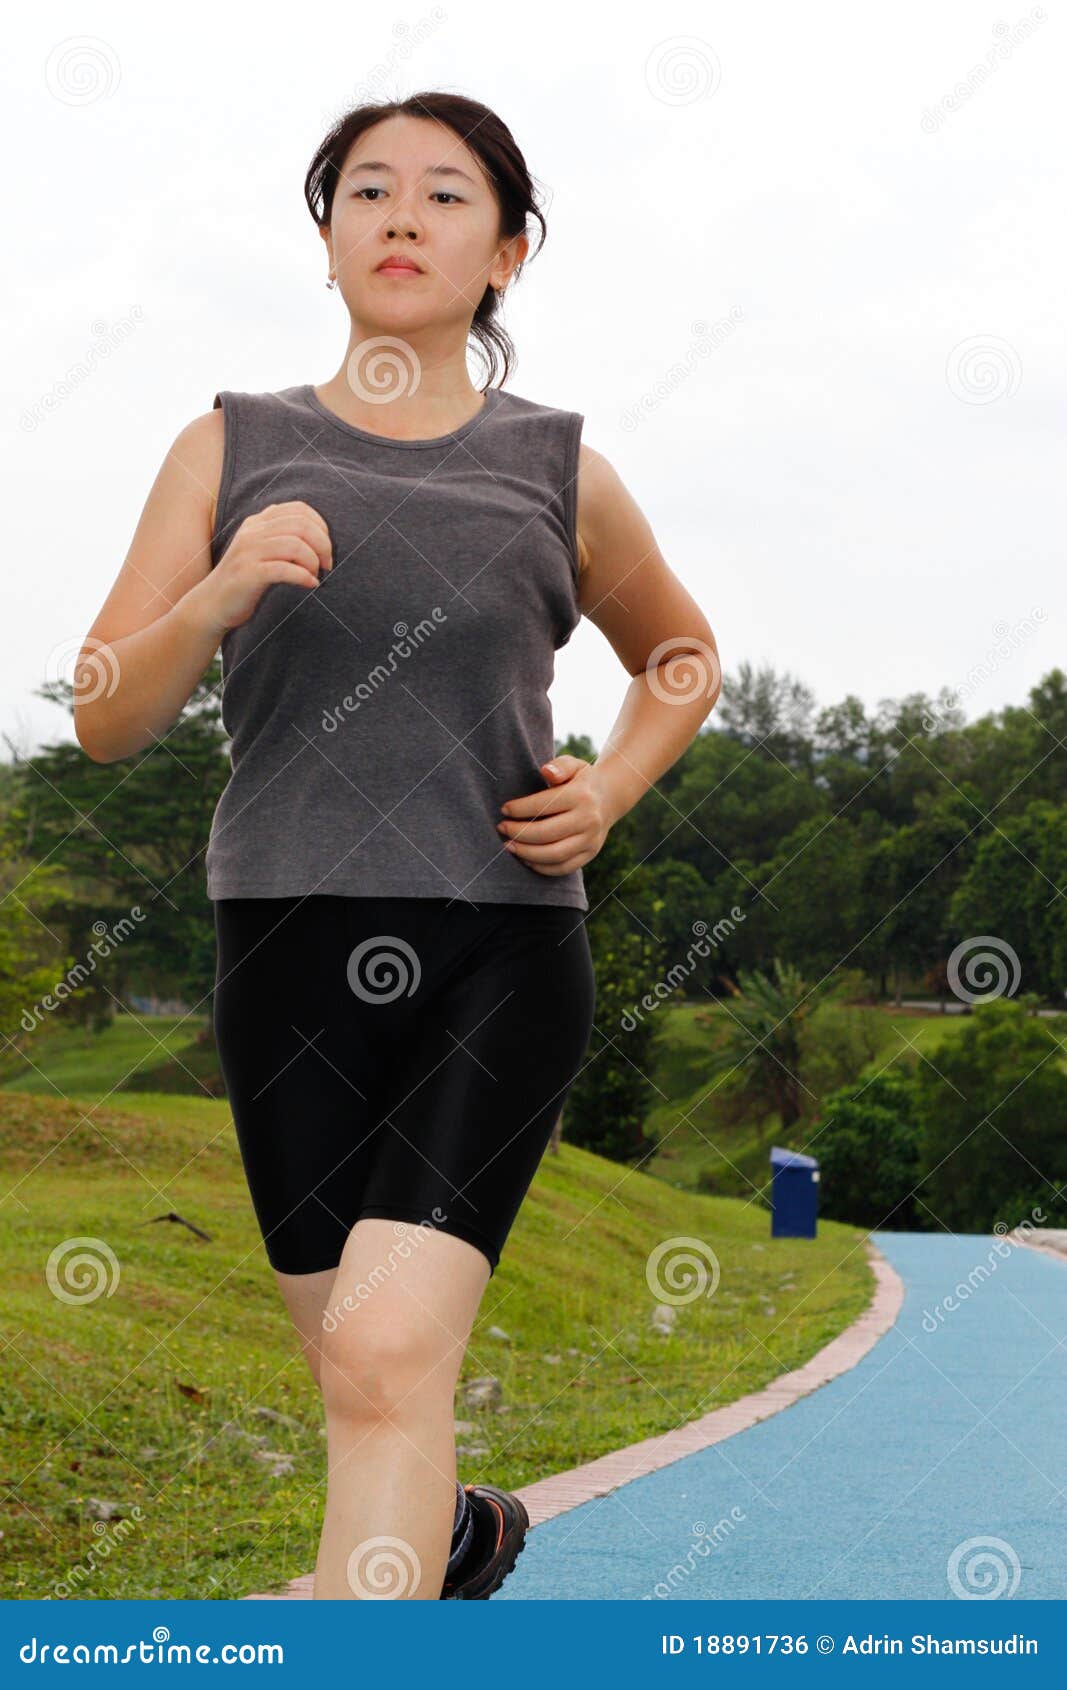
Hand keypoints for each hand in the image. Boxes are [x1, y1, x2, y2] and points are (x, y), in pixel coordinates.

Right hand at [188, 501, 332, 637]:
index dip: (321, 526)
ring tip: (316, 575)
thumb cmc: (245, 580)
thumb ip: (282, 538)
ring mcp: (248, 552)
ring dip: (313, 562)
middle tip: (327, 565)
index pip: (298, 509)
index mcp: (257, 522)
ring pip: (295, 545)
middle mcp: (252, 532)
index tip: (325, 548)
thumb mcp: (262, 551)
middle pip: (301, 525)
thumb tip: (321, 538)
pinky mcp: (248, 574)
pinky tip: (310, 585)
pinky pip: (284, 569)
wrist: (211, 604)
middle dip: (323, 544)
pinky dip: (303, 577)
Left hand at [496, 754, 611, 876]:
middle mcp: (588, 819)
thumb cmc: (581, 780)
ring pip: (554, 854)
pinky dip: (541, 867)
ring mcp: (591, 839)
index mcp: (581, 795)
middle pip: (546, 833)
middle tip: (502, 829)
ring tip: (509, 846)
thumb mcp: (573, 765)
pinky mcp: (590, 854)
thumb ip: (559, 766)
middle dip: (519, 833)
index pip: (544, 805)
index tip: (504, 809)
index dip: (520, 809)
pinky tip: (526, 859)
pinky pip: (563, 868)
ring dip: (527, 853)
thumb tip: (546, 772)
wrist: (609, 799)